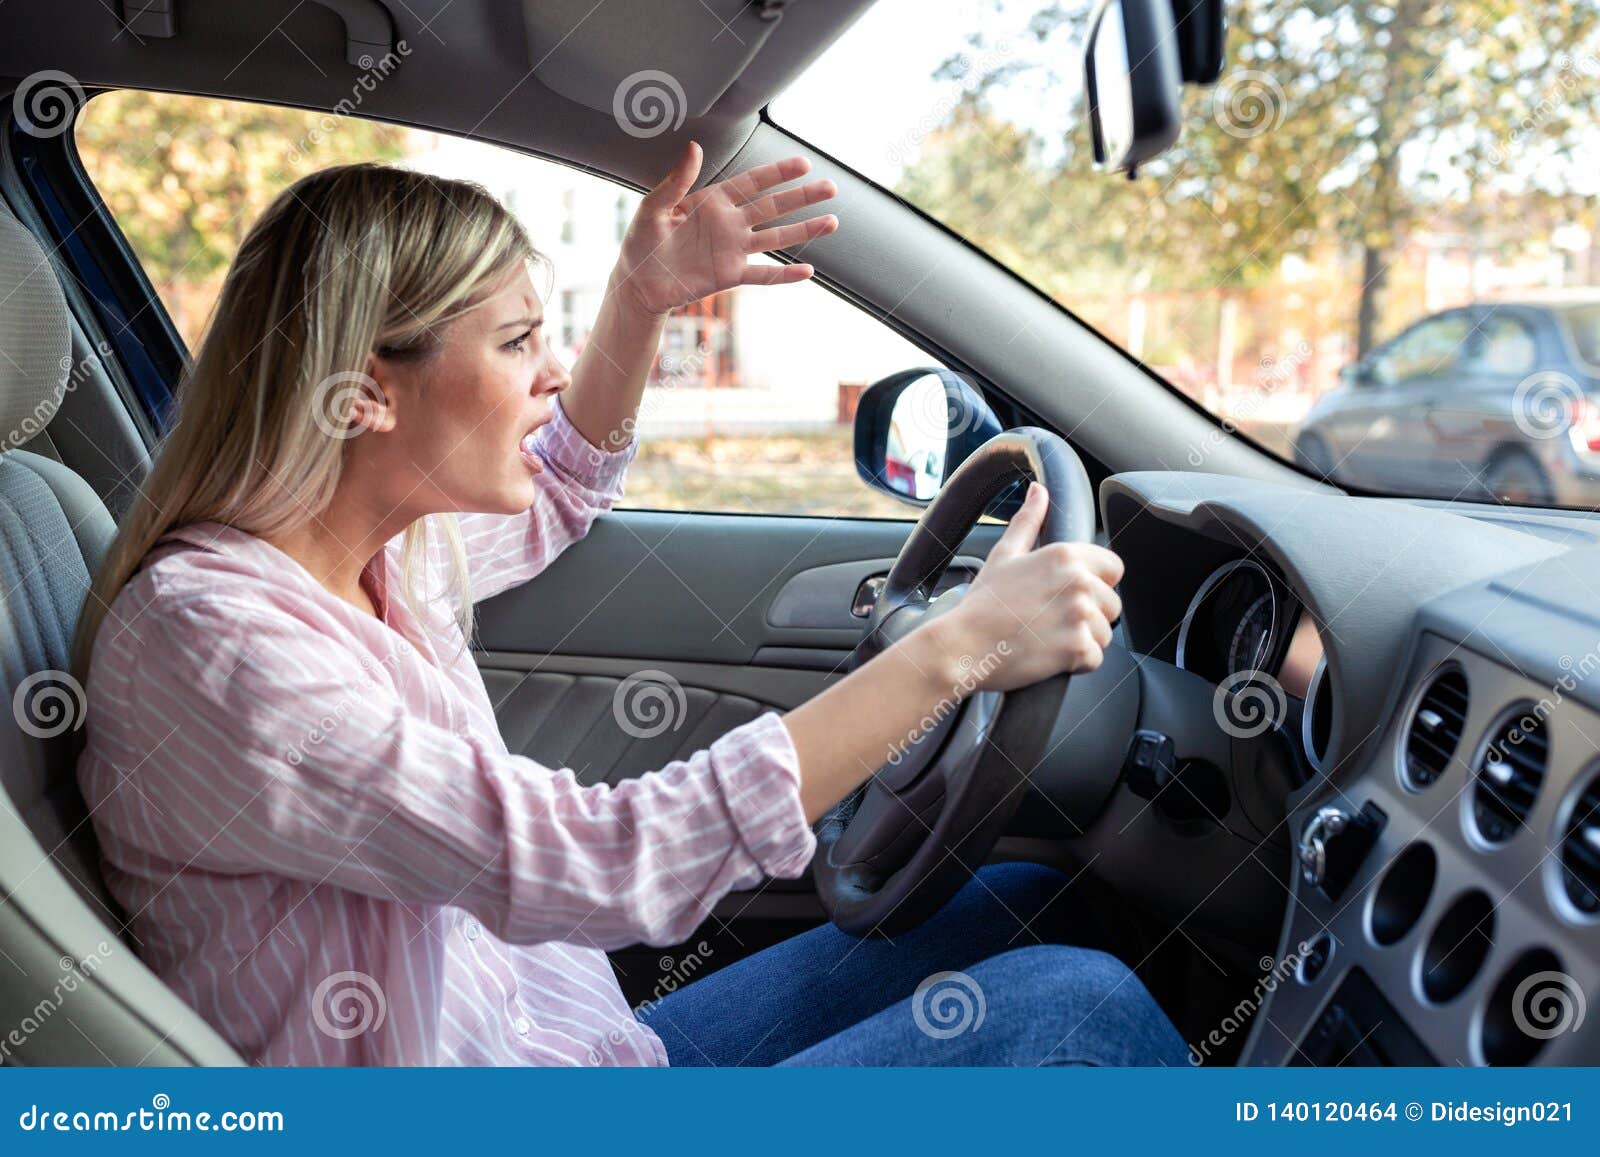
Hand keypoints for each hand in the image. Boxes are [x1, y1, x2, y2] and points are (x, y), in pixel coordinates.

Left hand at [611, 140, 838, 318]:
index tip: (803, 164)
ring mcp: (733, 250)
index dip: (777, 174)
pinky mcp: (730, 275)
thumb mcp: (653, 207)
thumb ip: (677, 180)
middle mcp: (729, 224)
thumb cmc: (641, 242)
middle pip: (773, 207)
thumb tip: (694, 147)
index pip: (752, 183)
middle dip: (802, 197)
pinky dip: (784, 275)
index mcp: (712, 202)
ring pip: (775, 238)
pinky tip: (808, 272)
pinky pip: (763, 275)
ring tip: (832, 222)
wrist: (638, 281)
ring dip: (803, 230)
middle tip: (831, 187)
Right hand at [940, 482, 1123, 691]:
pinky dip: (1076, 663)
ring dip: (1083, 641)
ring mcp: (1081, 616)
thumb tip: (1039, 491)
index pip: (1114, 568)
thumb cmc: (982, 604)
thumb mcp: (1004, 555)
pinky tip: (1048, 655)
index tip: (1068, 595)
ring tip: (1047, 638)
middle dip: (1089, 616)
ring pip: (1104, 633)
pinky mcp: (1079, 649)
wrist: (964, 646)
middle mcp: (1079, 582)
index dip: (1096, 583)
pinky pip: (1095, 659)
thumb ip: (1029, 521)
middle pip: (1112, 604)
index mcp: (1066, 555)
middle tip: (1050, 621)